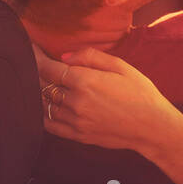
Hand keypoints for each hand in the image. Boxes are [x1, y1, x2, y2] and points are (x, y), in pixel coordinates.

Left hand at [41, 47, 182, 156]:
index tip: (30, 48)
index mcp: (85, 81)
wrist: (152, 126)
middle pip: (43, 85)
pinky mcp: (77, 135)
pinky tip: (45, 103)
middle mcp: (76, 102)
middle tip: (34, 62)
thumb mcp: (120, 66)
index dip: (36, 56)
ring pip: (44, 104)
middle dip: (36, 72)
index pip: (48, 68)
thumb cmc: (140, 92)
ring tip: (40, 81)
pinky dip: (42, 112)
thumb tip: (64, 57)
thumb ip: (90, 57)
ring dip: (39, 92)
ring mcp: (75, 121)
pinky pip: (49, 124)